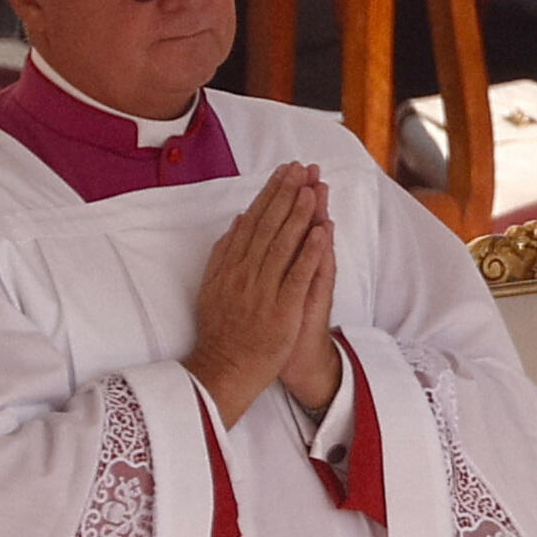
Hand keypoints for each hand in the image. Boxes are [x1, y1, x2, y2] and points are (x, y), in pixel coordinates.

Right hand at [184, 163, 329, 426]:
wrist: (225, 368)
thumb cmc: (223, 329)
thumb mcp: (214, 285)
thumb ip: (225, 252)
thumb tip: (238, 221)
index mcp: (231, 264)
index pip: (254, 221)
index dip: (270, 194)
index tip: (284, 171)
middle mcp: (246, 272)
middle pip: (269, 226)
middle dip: (286, 194)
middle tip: (301, 167)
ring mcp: (264, 289)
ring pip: (284, 244)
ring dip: (299, 215)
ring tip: (312, 188)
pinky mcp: (282, 308)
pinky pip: (298, 274)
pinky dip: (310, 251)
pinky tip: (322, 231)